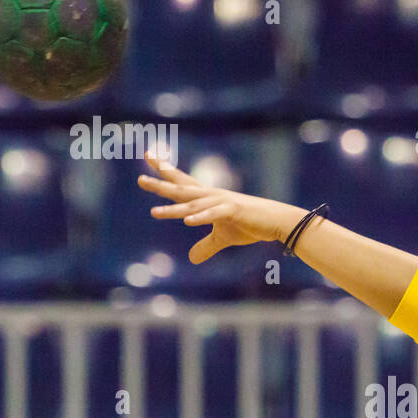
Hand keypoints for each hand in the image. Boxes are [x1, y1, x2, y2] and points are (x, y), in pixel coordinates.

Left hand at [137, 150, 304, 263]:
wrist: (276, 221)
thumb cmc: (251, 225)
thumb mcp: (223, 239)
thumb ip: (206, 246)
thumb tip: (191, 259)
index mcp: (207, 198)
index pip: (181, 183)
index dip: (165, 172)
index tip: (149, 158)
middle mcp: (211, 195)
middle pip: (181, 188)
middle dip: (161, 182)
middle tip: (140, 178)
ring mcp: (222, 202)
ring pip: (193, 204)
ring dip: (173, 209)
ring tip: (154, 213)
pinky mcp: (233, 211)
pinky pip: (213, 214)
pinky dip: (201, 217)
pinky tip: (187, 221)